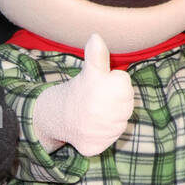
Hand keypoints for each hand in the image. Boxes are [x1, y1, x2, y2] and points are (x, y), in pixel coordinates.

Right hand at [32, 33, 133, 155]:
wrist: (57, 116)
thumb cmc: (79, 91)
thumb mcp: (89, 72)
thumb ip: (97, 56)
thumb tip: (96, 37)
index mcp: (104, 89)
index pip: (125, 84)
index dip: (114, 83)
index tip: (101, 86)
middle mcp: (101, 112)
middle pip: (126, 106)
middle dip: (115, 102)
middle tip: (98, 101)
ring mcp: (97, 132)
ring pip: (120, 125)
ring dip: (111, 120)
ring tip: (95, 114)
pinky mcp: (94, 147)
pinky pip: (109, 140)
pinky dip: (103, 136)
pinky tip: (93, 128)